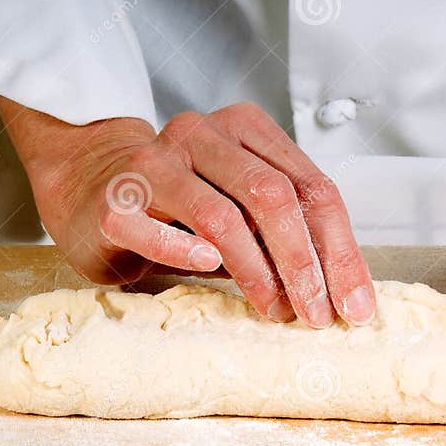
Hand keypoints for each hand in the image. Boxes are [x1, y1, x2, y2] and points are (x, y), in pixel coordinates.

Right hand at [0, 98, 374, 327]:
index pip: (314, 187)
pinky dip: (185, 249)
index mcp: (247, 130)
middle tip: (319, 314)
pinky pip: (154, 228)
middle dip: (305, 263)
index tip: (356, 304)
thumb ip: (286, 232)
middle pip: (275, 197)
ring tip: (277, 311)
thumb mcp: (242, 210)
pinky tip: (209, 267)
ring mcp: (156, 162)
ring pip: (223, 215)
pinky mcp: (115, 199)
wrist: (89, 188)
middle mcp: (204, 134)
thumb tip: (344, 292)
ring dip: (258, 272)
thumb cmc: (180, 208)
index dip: (341, 250)